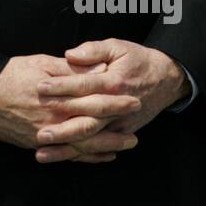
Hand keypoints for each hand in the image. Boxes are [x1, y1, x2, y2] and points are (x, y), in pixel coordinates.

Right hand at [0, 54, 142, 162]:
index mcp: (58, 97)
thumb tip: (95, 70)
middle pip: (93, 125)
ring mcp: (47, 135)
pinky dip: (87, 158)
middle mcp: (55, 119)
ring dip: (108, 146)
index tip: (133, 99)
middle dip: (117, 125)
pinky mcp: (38, 144)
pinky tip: (103, 156)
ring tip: (128, 144)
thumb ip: (69, 69)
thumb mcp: (41, 63)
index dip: (115, 101)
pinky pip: (68, 155)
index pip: (93, 100)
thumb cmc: (10, 74)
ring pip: (84, 145)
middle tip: (138, 124)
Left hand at [37, 40, 189, 146]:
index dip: (62, 86)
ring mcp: (121, 123)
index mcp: (114, 82)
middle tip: (40, 132)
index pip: (84, 85)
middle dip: (62, 128)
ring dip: (68, 148)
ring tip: (43, 152)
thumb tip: (70, 54)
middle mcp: (117, 106)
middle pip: (87, 120)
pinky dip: (82, 155)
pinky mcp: (122, 132)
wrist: (166, 79)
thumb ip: (93, 50)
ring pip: (92, 139)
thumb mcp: (117, 47)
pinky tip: (63, 157)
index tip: (40, 87)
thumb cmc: (137, 60)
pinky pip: (100, 146)